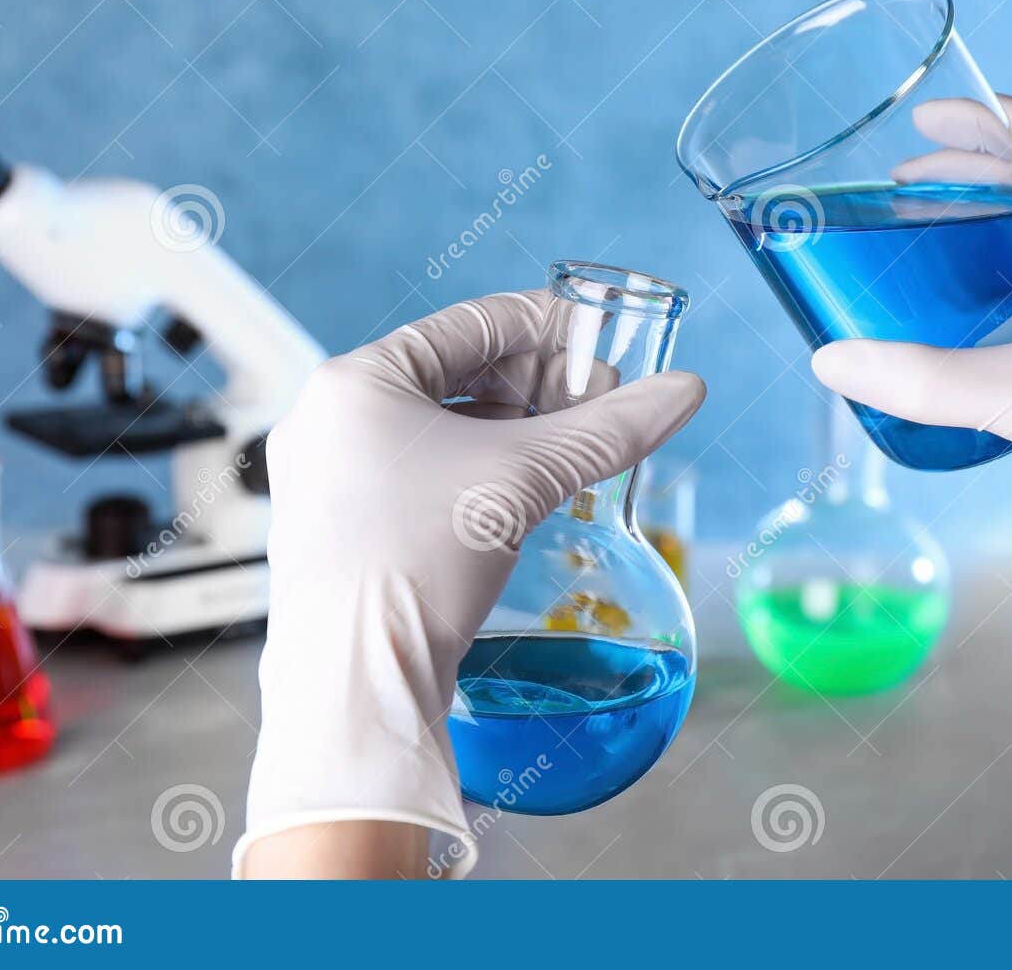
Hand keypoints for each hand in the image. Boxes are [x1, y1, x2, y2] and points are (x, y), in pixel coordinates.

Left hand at [237, 290, 704, 875]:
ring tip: (572, 448)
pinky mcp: (342, 532)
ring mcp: (329, 480)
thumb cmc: (411, 565)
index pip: (470, 324)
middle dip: (536, 386)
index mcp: (354, 381)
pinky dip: (478, 474)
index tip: (602, 341)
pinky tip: (524, 496)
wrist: (354, 687)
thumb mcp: (522, 479)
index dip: (549, 327)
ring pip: (440, 431)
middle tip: (599, 401)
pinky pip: (421, 477)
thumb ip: (609, 428)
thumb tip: (682, 392)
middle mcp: (330, 422)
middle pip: (455, 376)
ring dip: (512, 433)